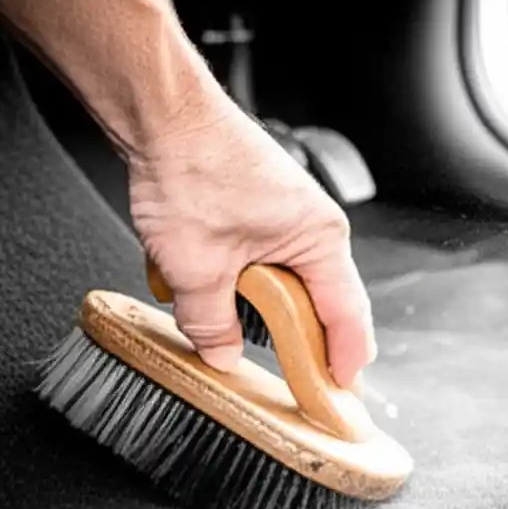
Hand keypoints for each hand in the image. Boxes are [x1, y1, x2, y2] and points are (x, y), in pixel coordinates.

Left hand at [127, 98, 375, 388]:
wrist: (161, 113)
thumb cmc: (193, 166)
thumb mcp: (197, 269)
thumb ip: (211, 323)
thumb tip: (221, 354)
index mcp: (320, 240)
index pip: (347, 316)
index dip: (342, 361)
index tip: (337, 395)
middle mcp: (313, 226)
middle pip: (314, 302)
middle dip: (286, 335)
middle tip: (280, 375)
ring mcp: (286, 215)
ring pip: (277, 282)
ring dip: (244, 301)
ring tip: (210, 306)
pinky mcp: (257, 208)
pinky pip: (253, 260)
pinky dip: (225, 276)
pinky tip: (189, 275)